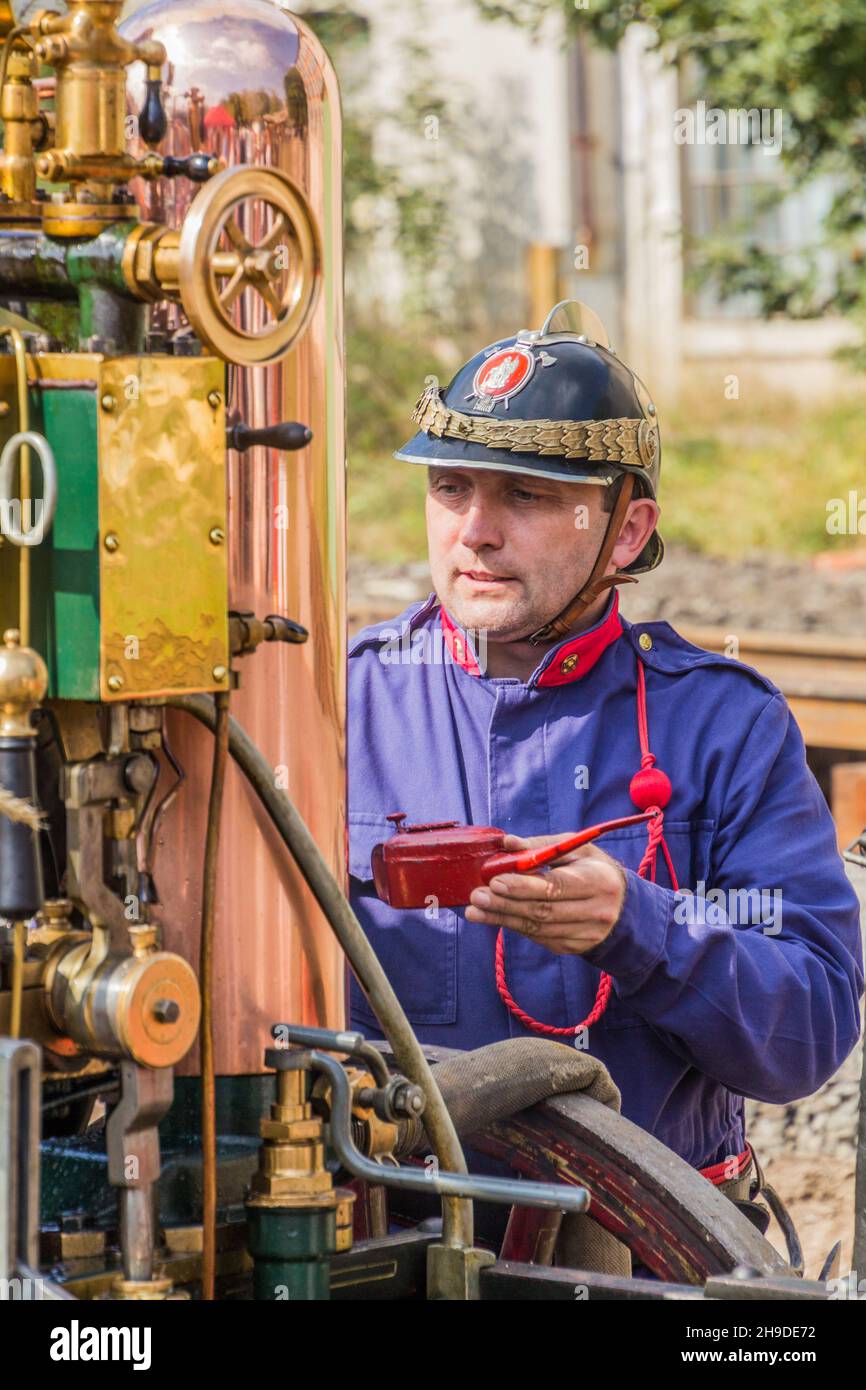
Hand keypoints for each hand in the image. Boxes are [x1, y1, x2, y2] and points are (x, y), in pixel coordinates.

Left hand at [465, 832, 627, 955]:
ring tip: (475, 910)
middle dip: (505, 904)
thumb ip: (540, 846)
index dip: (524, 886)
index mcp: (598, 881)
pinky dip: (515, 927)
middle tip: (476, 896)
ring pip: (538, 928)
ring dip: (502, 918)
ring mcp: (586, 934)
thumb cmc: (593, 869)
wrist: (623, 907)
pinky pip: (539, 937)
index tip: (496, 881)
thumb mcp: (576, 849)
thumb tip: (506, 843)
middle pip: (543, 911)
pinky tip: (494, 917)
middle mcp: (596, 911)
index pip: (557, 887)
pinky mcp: (573, 947)